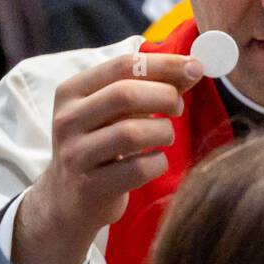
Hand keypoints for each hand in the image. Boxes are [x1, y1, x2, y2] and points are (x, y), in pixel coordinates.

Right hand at [12, 52, 204, 263]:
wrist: (69, 199)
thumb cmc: (100, 143)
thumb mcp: (113, 110)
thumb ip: (147, 86)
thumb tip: (192, 69)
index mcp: (72, 91)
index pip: (123, 65)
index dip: (164, 64)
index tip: (195, 68)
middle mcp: (68, 120)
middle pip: (124, 95)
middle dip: (164, 96)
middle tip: (179, 107)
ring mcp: (76, 155)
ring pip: (131, 133)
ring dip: (162, 131)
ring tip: (166, 135)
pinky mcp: (90, 188)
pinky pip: (138, 169)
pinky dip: (158, 162)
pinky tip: (155, 161)